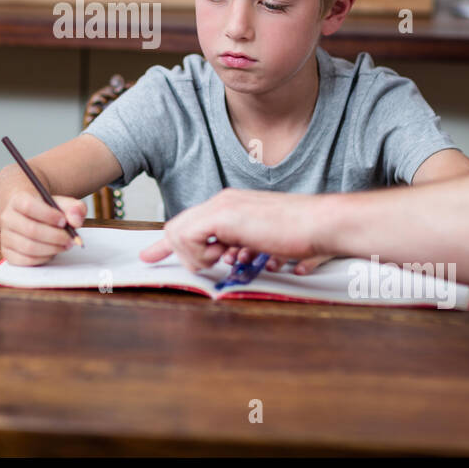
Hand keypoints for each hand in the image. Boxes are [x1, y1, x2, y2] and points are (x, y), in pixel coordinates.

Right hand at [0, 191, 84, 265]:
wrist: (30, 217)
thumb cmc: (48, 210)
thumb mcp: (63, 204)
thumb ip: (75, 208)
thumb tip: (75, 221)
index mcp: (18, 200)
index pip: (29, 206)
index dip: (48, 215)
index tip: (63, 221)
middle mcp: (8, 218)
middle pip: (31, 230)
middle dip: (55, 237)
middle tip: (70, 239)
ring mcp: (5, 237)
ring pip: (28, 247)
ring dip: (51, 249)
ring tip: (65, 245)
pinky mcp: (7, 253)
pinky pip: (25, 260)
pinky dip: (43, 259)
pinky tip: (52, 252)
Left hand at [139, 188, 326, 272]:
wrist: (319, 223)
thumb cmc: (300, 234)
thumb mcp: (262, 242)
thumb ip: (240, 246)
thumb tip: (227, 258)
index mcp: (231, 206)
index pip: (189, 223)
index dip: (167, 244)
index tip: (149, 258)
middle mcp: (223, 201)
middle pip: (177, 228)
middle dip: (179, 254)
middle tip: (211, 266)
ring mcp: (222, 206)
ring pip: (178, 233)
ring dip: (197, 257)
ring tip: (226, 261)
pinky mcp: (223, 215)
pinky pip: (188, 237)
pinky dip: (201, 255)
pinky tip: (227, 257)